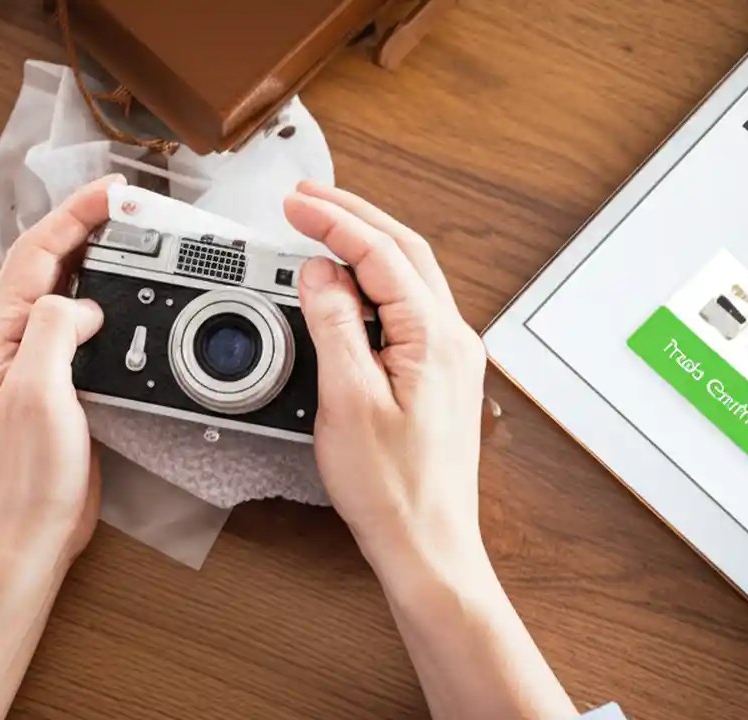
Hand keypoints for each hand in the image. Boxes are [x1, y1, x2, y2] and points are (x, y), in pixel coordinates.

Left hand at [0, 175, 121, 565]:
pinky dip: (109, 300)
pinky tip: (129, 300)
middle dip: (88, 223)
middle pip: (50, 261)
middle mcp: (13, 339)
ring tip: (133, 235)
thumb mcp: (37, 390)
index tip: (115, 191)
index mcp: (0, 332)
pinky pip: (83, 326)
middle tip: (131, 204)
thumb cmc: (22, 476)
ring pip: (68, 289)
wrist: (26, 535)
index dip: (76, 212)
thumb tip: (84, 303)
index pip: (38, 250)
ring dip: (99, 256)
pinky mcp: (61, 385)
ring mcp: (37, 362)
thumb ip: (54, 329)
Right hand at [288, 182, 576, 719]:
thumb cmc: (393, 489)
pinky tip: (349, 287)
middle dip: (353, 216)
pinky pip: (407, 307)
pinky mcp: (439, 376)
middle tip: (306, 198)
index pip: (381, 253)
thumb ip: (334, 326)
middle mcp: (453, 339)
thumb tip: (321, 274)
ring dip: (365, 245)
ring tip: (322, 228)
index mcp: (436, 336)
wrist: (427, 546)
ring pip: (408, 276)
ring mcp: (450, 357)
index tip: (295, 202)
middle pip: (404, 251)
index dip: (334, 220)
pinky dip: (373, 282)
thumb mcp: (347, 401)